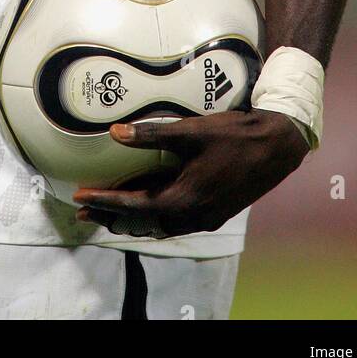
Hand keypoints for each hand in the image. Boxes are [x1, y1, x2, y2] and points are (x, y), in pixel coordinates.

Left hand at [73, 108, 308, 238]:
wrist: (277, 146)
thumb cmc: (235, 136)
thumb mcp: (191, 131)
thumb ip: (152, 134)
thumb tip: (115, 133)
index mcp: (184, 199)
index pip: (133, 205)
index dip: (104, 201)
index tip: (79, 198)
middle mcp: (192, 216)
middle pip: (142, 223)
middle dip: (111, 217)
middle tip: (84, 213)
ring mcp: (204, 218)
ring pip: (158, 226)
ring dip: (132, 220)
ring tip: (107, 214)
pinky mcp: (213, 213)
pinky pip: (174, 222)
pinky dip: (153, 218)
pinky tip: (147, 207)